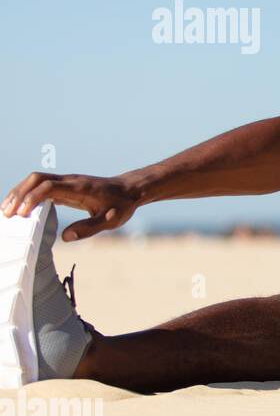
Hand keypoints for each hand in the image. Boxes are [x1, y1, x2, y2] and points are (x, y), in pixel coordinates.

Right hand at [1, 172, 142, 240]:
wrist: (130, 190)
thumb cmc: (122, 205)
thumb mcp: (111, 220)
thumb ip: (89, 228)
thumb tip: (65, 237)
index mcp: (80, 188)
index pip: (49, 186)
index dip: (33, 198)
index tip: (23, 213)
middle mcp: (70, 181)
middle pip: (36, 178)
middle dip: (19, 193)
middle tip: (6, 213)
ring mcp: (67, 181)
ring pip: (36, 179)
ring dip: (20, 192)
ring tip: (6, 210)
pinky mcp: (65, 185)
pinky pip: (41, 185)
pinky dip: (27, 193)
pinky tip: (20, 207)